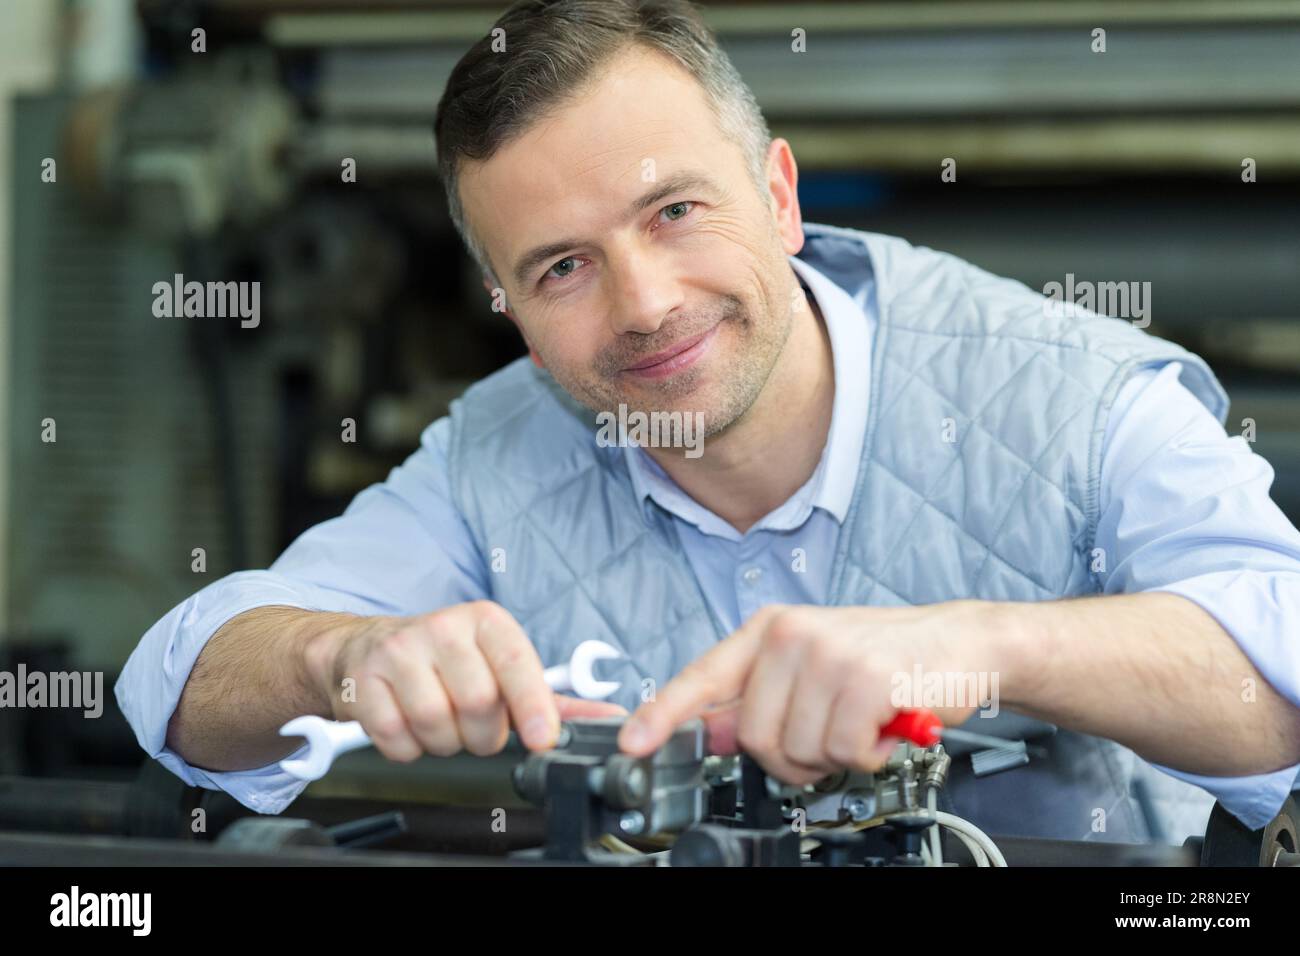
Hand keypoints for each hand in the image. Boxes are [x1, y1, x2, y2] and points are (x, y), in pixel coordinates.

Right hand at [308, 600, 624, 761]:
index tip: (543, 738)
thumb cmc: (447, 663)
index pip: (517, 663)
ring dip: (445, 743)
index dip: (533, 706)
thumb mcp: (501, 668)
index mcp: (485, 621)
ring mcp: (399, 650)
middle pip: (479, 703)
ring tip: (442, 725)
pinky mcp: (364, 679)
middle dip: (483, 735)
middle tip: (475, 729)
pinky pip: (396, 737)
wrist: (365, 650)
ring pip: (437, 723)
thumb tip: (608, 719)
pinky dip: (407, 748)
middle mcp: (442, 628)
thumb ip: (555, 698)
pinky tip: (409, 728)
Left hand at [618, 602, 1006, 784]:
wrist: (959, 642)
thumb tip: (709, 729)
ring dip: (834, 754)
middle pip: (752, 736)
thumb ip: (758, 694)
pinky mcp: (867, 680)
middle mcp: (792, 635)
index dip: (663, 714)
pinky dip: (867, 754)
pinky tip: (883, 724)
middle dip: (791, 756)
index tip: (633, 743)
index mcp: (770, 630)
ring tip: (861, 722)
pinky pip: (843, 752)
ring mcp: (829, 654)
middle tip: (828, 734)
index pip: (704, 675)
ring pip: (798, 750)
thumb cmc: (883, 657)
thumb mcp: (810, 664)